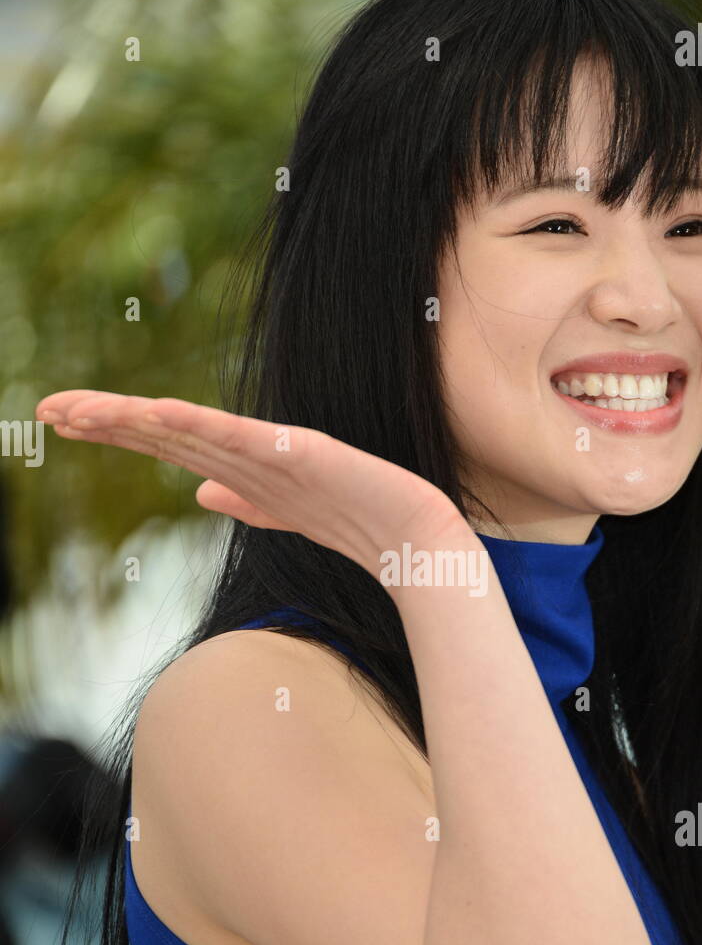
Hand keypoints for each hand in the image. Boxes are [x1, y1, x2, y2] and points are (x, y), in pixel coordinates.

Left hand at [35, 390, 465, 580]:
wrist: (414, 536)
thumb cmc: (357, 522)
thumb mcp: (283, 516)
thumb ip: (245, 503)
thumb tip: (199, 496)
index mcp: (241, 466)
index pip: (163, 444)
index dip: (112, 430)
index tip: (60, 422)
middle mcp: (248, 452)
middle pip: (163, 432)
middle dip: (104, 419)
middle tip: (45, 409)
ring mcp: (272, 450)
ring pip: (187, 431)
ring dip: (131, 420)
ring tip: (79, 414)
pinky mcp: (300, 452)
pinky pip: (238, 438)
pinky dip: (197, 426)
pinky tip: (157, 416)